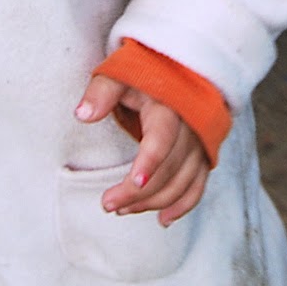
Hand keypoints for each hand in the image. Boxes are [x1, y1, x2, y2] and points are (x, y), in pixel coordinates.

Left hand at [75, 75, 208, 225]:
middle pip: (170, 168)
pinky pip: (198, 185)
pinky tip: (163, 220)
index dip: (149, 163)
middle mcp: (190, 127)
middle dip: (140, 192)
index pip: (161, 138)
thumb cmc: (143, 70)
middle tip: (108, 204)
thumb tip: (82, 114)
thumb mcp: (119, 73)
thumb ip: (101, 92)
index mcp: (169, 106)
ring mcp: (200, 142)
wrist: (178, 65)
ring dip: (155, 202)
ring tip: (123, 209)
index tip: (132, 182)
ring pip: (183, 182)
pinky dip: (183, 205)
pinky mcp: (204, 153)